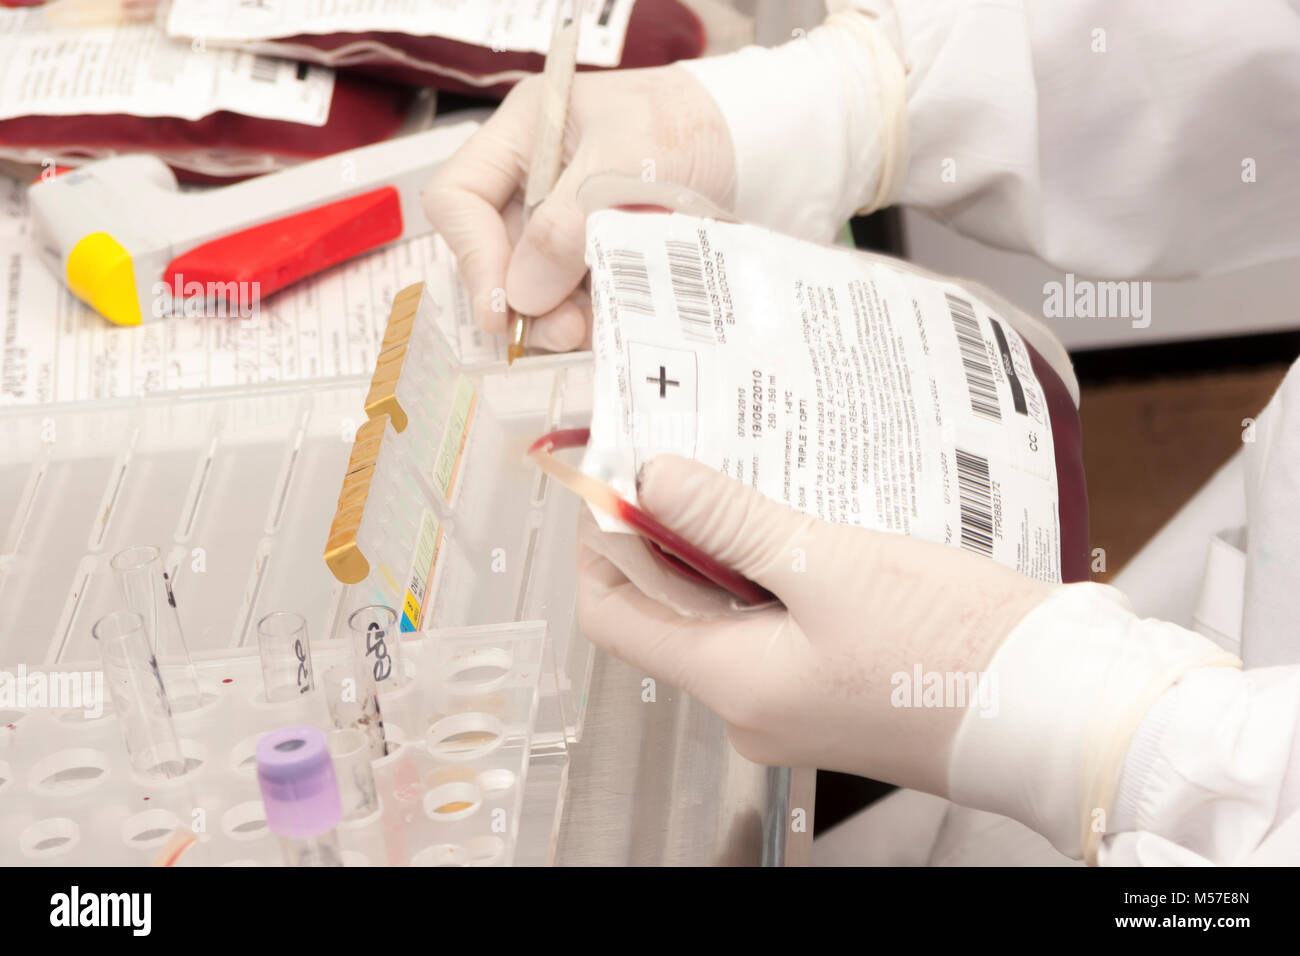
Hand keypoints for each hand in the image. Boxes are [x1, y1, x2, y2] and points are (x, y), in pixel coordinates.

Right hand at [422, 66, 734, 351]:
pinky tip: (608, 326)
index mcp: (521, 135)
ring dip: (553, 316)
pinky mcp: (593, 254)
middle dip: (521, 298)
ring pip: (532, 284)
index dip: (473, 255)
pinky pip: (571, 295)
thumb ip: (567, 228)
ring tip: (588, 331)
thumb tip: (521, 295)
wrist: (749, 141)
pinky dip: (585, 315)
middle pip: (492, 252)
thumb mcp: (623, 167)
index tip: (503, 306)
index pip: (459, 198)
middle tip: (560, 330)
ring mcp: (561, 220)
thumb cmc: (686, 128)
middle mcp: (530, 180)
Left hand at [577, 454, 1055, 794]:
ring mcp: (794, 706)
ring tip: (753, 483)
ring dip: (730, 552)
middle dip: (672, 538)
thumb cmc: (953, 647)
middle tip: (692, 463)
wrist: (1059, 708)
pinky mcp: (834, 693)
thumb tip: (653, 481)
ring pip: (728, 618)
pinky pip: (777, 630)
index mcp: (733, 683)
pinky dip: (775, 579)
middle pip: (670, 614)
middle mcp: (751, 708)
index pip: (615, 618)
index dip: (603, 547)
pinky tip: (804, 529)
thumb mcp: (828, 563)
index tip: (614, 486)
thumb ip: (729, 521)